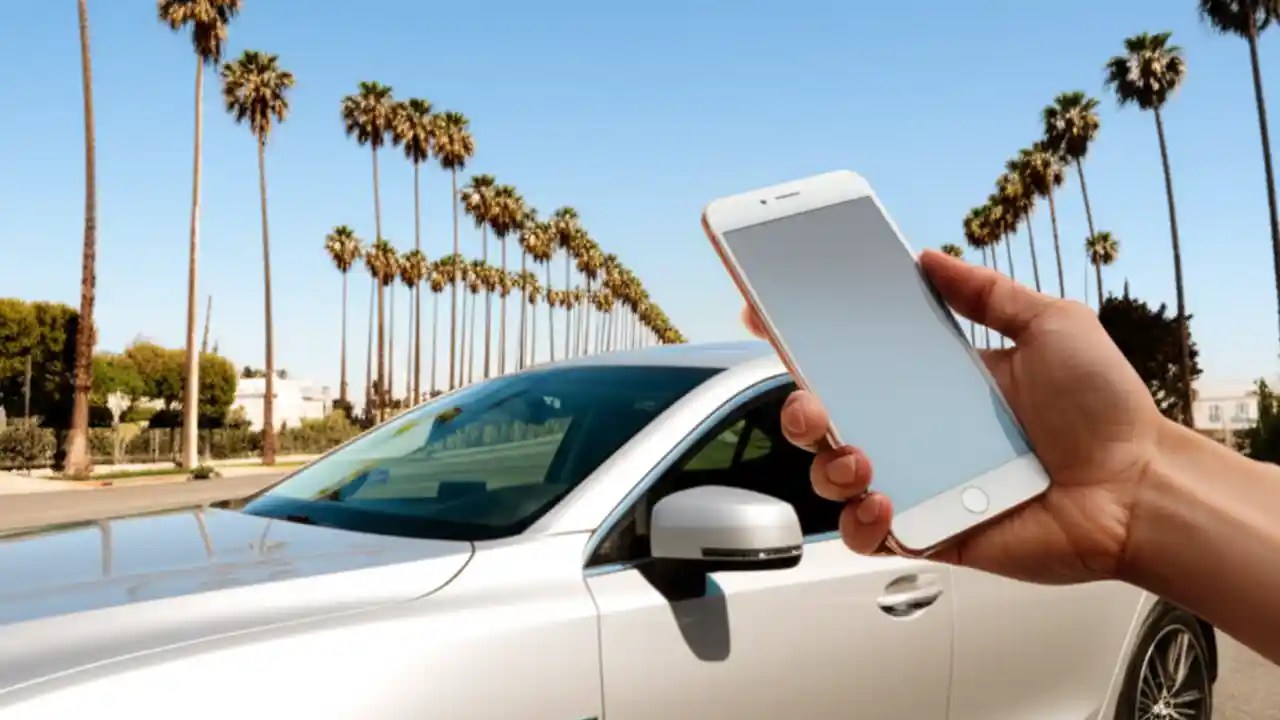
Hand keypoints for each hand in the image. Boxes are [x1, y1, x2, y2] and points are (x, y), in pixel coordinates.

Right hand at [743, 249, 1166, 583]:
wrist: (1140, 487)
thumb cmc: (1104, 411)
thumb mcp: (1051, 324)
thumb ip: (987, 292)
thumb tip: (930, 257)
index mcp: (933, 382)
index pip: (853, 357)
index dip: (805, 338)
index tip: (768, 311)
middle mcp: (915, 432)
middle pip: (826, 421)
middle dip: (798, 409)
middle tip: (811, 403)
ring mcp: (918, 483)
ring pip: (832, 479)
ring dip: (828, 467)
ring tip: (861, 458)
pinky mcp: (928, 532)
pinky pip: (867, 533)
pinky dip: (861, 519)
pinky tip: (886, 500)